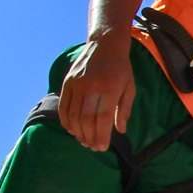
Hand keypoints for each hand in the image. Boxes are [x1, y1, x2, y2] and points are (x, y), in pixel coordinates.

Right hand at [58, 32, 134, 150]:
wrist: (104, 44)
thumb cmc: (120, 68)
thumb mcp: (129, 87)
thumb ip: (125, 109)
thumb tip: (120, 131)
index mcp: (110, 88)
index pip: (103, 117)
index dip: (101, 135)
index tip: (102, 147)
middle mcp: (91, 86)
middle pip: (86, 119)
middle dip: (89, 137)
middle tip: (93, 147)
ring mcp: (76, 83)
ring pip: (73, 115)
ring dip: (78, 132)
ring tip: (84, 141)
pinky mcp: (67, 82)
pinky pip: (63, 106)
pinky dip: (66, 121)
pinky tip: (72, 130)